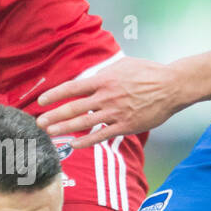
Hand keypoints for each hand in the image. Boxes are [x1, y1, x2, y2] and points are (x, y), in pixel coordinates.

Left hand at [36, 55, 181, 147]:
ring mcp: (115, 112)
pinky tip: (74, 145)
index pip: (73, 88)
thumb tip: (87, 78)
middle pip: (74, 108)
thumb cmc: (148, 73)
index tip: (41, 101)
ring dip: (64, 129)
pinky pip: (101, 135)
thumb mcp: (123, 65)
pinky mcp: (125, 126)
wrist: (172, 86)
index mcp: (104, 79)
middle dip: (54, 116)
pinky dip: (86, 141)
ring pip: (83, 123)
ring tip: (49, 133)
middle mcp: (106, 96)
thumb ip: (104, 73)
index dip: (55, 95)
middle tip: (39, 123)